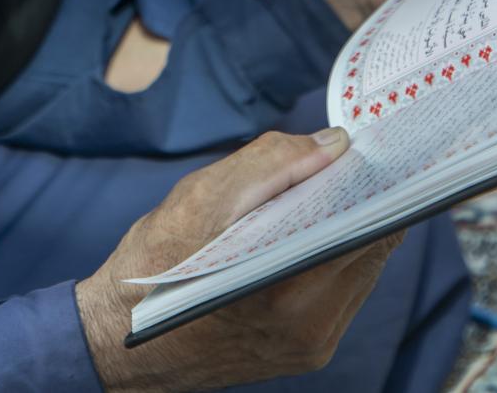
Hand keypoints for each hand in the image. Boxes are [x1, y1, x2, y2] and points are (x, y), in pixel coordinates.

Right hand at [76, 129, 401, 391]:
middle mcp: (310, 327)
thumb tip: (335, 143)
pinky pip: (344, 292)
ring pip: (361, 270)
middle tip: (352, 161)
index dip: (375, 183)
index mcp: (286, 290)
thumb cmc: (154, 264)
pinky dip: (336, 256)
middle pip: (373, 248)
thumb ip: (273, 163)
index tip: (373, 149)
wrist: (121, 338)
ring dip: (351, 229)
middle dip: (364, 202)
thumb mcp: (201, 198)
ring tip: (332, 191)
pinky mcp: (307, 352)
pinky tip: (314, 231)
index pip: (368, 227)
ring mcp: (311, 344)